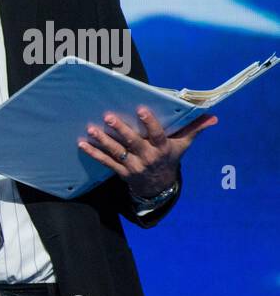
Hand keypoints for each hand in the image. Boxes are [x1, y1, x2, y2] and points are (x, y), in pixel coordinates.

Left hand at [78, 106, 217, 196]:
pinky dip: (94, 153)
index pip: (157, 134)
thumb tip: (213, 116)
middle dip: (121, 130)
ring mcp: (134, 166)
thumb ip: (195, 129)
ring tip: (91, 129)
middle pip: (133, 142)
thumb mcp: (184, 145)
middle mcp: (148, 157)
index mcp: (163, 148)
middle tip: (108, 117)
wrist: (159, 186)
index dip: (149, 122)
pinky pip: (106, 162)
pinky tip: (82, 144)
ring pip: (117, 152)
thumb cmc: (170, 158)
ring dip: (103, 141)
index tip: (140, 109)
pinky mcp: (122, 172)